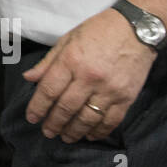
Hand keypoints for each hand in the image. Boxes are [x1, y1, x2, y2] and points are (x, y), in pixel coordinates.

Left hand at [24, 8, 157, 142]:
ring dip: (74, 131)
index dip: (38, 107)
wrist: (137, 29)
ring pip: (87, 118)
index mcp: (71, 60)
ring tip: (66, 137)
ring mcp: (109, 89)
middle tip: (47, 132)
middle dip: (54, 123)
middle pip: (66, 107)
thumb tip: (29, 78)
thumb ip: (48, 62)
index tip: (32, 118)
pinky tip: (89, 135)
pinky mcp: (127, 97)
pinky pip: (111, 121)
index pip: (49, 90)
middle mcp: (89, 77)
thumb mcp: (68, 39)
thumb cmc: (99, 31)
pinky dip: (99, 131)